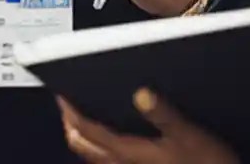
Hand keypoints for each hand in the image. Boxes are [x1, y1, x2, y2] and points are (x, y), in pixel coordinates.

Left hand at [59, 90, 237, 163]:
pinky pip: (110, 160)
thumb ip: (164, 114)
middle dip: (70, 124)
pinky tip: (112, 134)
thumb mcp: (190, 136)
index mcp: (129, 151)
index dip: (70, 111)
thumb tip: (140, 92)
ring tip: (82, 115)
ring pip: (95, 155)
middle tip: (65, 103)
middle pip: (83, 146)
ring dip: (84, 135)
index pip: (88, 130)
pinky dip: (100, 145)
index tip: (59, 92)